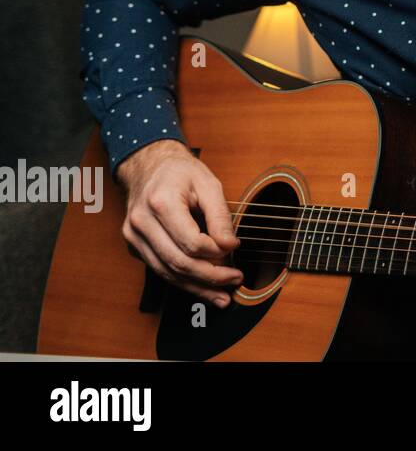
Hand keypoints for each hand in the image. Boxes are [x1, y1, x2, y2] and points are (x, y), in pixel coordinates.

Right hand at [116, 139, 242, 308]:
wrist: (148, 166)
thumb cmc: (180, 172)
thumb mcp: (208, 183)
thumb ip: (220, 214)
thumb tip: (230, 244)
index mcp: (161, 203)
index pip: (191, 242)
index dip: (216, 252)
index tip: (236, 249)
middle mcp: (141, 222)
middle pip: (178, 262)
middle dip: (209, 277)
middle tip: (234, 280)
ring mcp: (133, 236)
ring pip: (166, 272)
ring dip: (196, 288)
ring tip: (221, 296)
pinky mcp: (134, 245)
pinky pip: (160, 269)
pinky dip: (182, 281)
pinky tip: (202, 288)